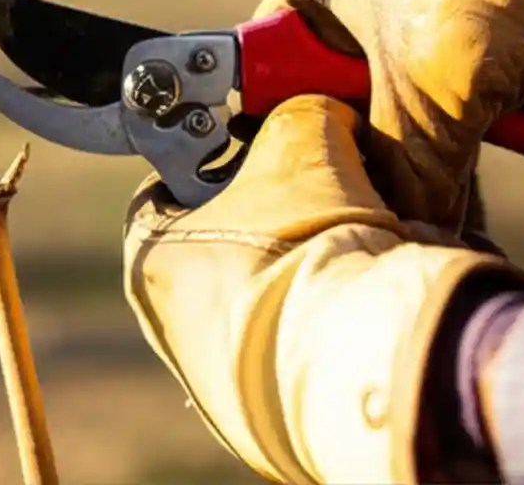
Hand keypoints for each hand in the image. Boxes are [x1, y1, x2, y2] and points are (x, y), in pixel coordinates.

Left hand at [123, 95, 523, 482]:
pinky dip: (338, 314)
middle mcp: (170, 325)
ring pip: (274, 289)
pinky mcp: (275, 413)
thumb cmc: (309, 250)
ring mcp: (220, 377)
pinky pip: (307, 340)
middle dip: (287, 207)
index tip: (269, 139)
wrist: (363, 365)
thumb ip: (298, 114)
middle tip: (338, 189)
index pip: (172, 180)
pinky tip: (374, 300)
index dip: (224, 149)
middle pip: (231, 235)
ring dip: (320, 262)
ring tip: (371, 246)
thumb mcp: (303, 146)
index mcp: (149, 258)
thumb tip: (317, 110)